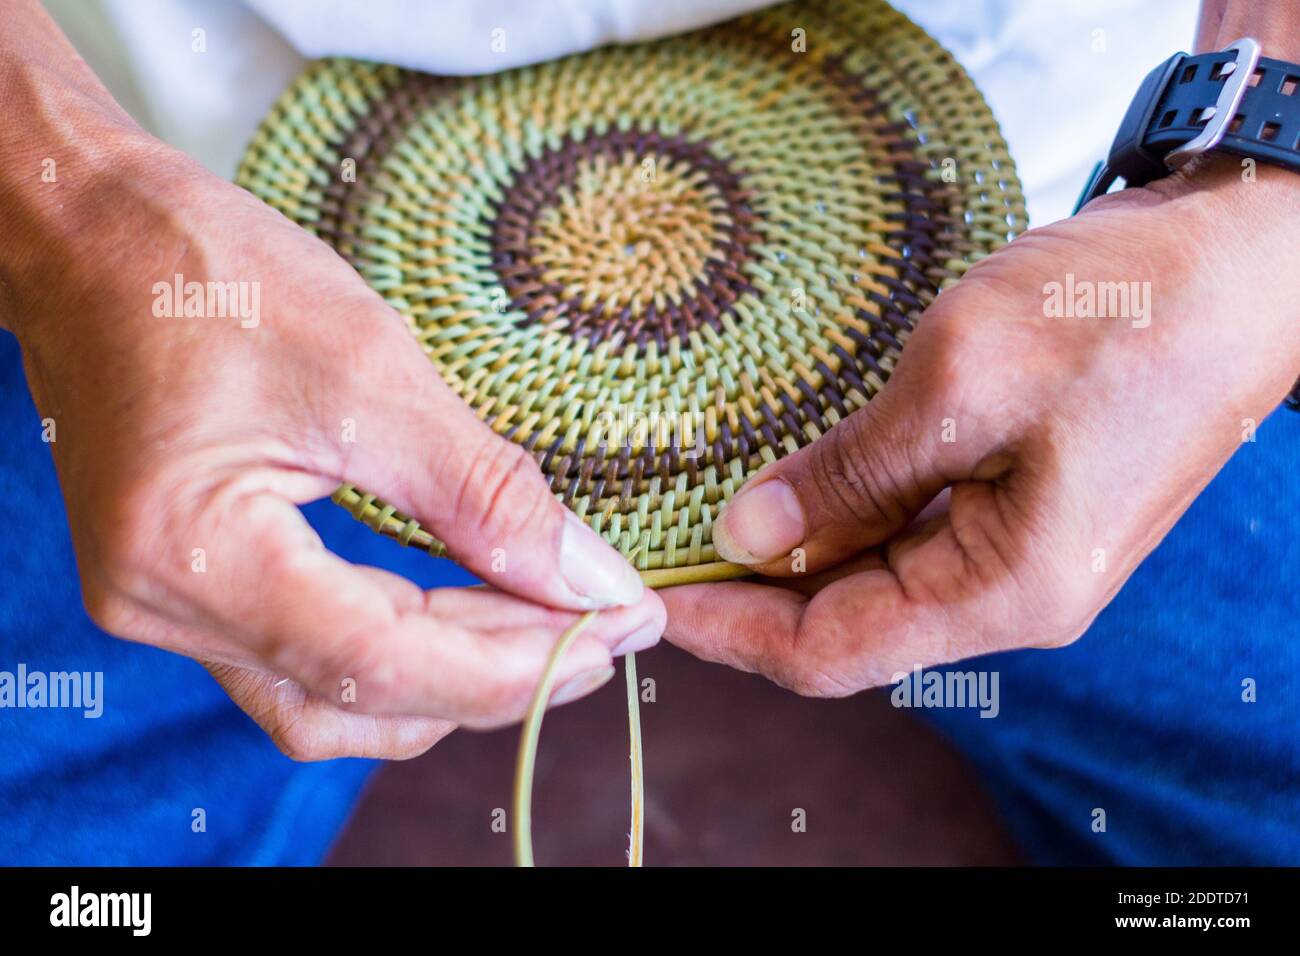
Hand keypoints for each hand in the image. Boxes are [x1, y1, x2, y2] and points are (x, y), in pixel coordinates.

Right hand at [5, 132, 663, 759]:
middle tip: (602, 630)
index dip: (513, 666)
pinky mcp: (192, 585)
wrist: (95, 239)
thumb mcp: (371, 371)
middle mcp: (164, 606)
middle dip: (496, 676)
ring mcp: (170, 603)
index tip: (615, 634)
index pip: (379, 662)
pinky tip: (476, 608)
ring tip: (552, 623)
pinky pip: (311, 654)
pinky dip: (404, 643)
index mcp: (190, 553)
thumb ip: (485, 491)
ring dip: (451, 673)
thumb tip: (590, 580)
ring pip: (336, 698)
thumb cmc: (208, 275)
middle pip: (363, 696)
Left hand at [661, 159, 1299, 694]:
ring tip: (703, 515)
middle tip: (657, 547)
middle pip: (845, 626)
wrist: (1235, 259)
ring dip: (790, 555)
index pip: (829, 654)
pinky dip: (842, 518)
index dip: (730, 632)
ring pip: (873, 582)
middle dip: (748, 595)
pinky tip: (793, 487)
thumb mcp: (960, 381)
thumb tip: (747, 535)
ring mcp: (1018, 553)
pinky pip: (908, 538)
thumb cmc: (1120, 309)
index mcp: (1006, 591)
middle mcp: (1012, 595)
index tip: (648, 593)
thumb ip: (847, 475)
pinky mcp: (1018, 506)